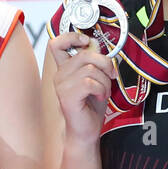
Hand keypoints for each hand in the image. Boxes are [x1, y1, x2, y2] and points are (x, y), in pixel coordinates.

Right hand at [48, 32, 114, 146]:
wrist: (86, 131)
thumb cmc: (91, 106)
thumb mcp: (97, 78)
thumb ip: (96, 62)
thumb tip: (101, 46)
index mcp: (65, 68)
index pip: (57, 43)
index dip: (73, 37)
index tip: (86, 42)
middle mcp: (60, 74)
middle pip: (85, 54)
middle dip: (104, 63)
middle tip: (110, 76)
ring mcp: (61, 85)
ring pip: (90, 69)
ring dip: (104, 81)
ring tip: (103, 92)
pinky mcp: (67, 96)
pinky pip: (90, 82)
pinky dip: (101, 90)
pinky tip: (99, 97)